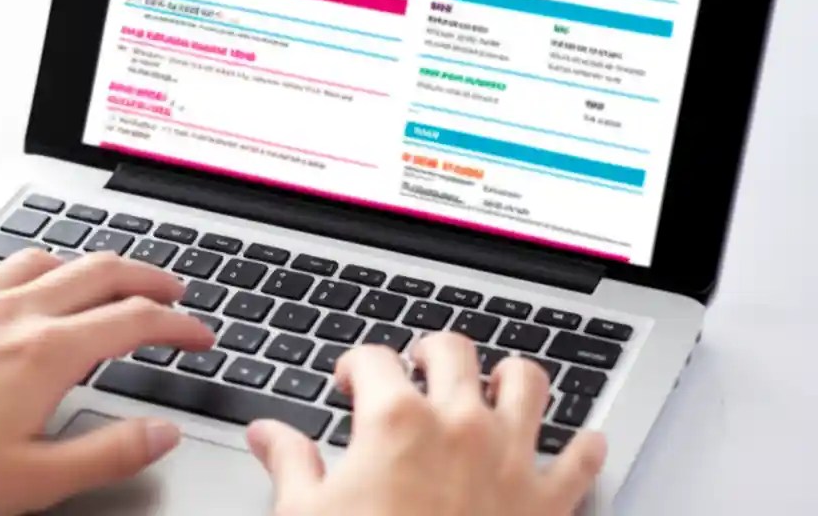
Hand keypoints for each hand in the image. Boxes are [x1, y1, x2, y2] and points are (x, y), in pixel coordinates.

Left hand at [0, 250, 214, 515]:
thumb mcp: (34, 480)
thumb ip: (109, 452)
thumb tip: (160, 433)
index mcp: (44, 353)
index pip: (134, 320)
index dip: (179, 324)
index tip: (200, 336)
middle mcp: (13, 316)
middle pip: (100, 272)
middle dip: (149, 278)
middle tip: (176, 293)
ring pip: (52, 259)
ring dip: (95, 265)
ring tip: (113, 282)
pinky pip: (7, 270)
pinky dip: (43, 270)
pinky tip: (36, 291)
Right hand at [247, 333, 606, 515]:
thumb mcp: (305, 514)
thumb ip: (290, 462)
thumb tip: (267, 434)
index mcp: (396, 420)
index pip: (374, 358)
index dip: (356, 365)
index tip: (350, 382)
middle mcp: (459, 425)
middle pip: (453, 350)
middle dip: (429, 352)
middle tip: (416, 370)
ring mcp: (510, 459)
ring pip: (527, 382)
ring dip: (507, 377)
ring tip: (489, 386)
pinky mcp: (547, 501)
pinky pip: (580, 459)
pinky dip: (583, 447)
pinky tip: (580, 442)